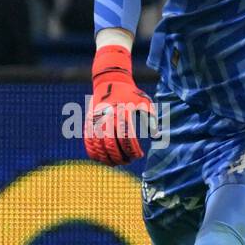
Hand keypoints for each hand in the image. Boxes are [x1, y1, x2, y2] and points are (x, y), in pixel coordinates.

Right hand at [84, 44, 153, 164]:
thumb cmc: (130, 93)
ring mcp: (96, 120)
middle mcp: (108, 117)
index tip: (139, 155)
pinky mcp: (89, 122)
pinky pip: (88, 141)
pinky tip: (101, 159)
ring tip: (116, 163)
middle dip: (120, 157)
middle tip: (128, 161)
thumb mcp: (144, 101)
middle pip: (111, 145)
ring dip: (107, 158)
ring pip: (99, 145)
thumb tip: (155, 135)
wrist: (110, 81)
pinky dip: (94, 153)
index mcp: (122, 113)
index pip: (127, 138)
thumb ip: (151, 118)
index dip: (133, 150)